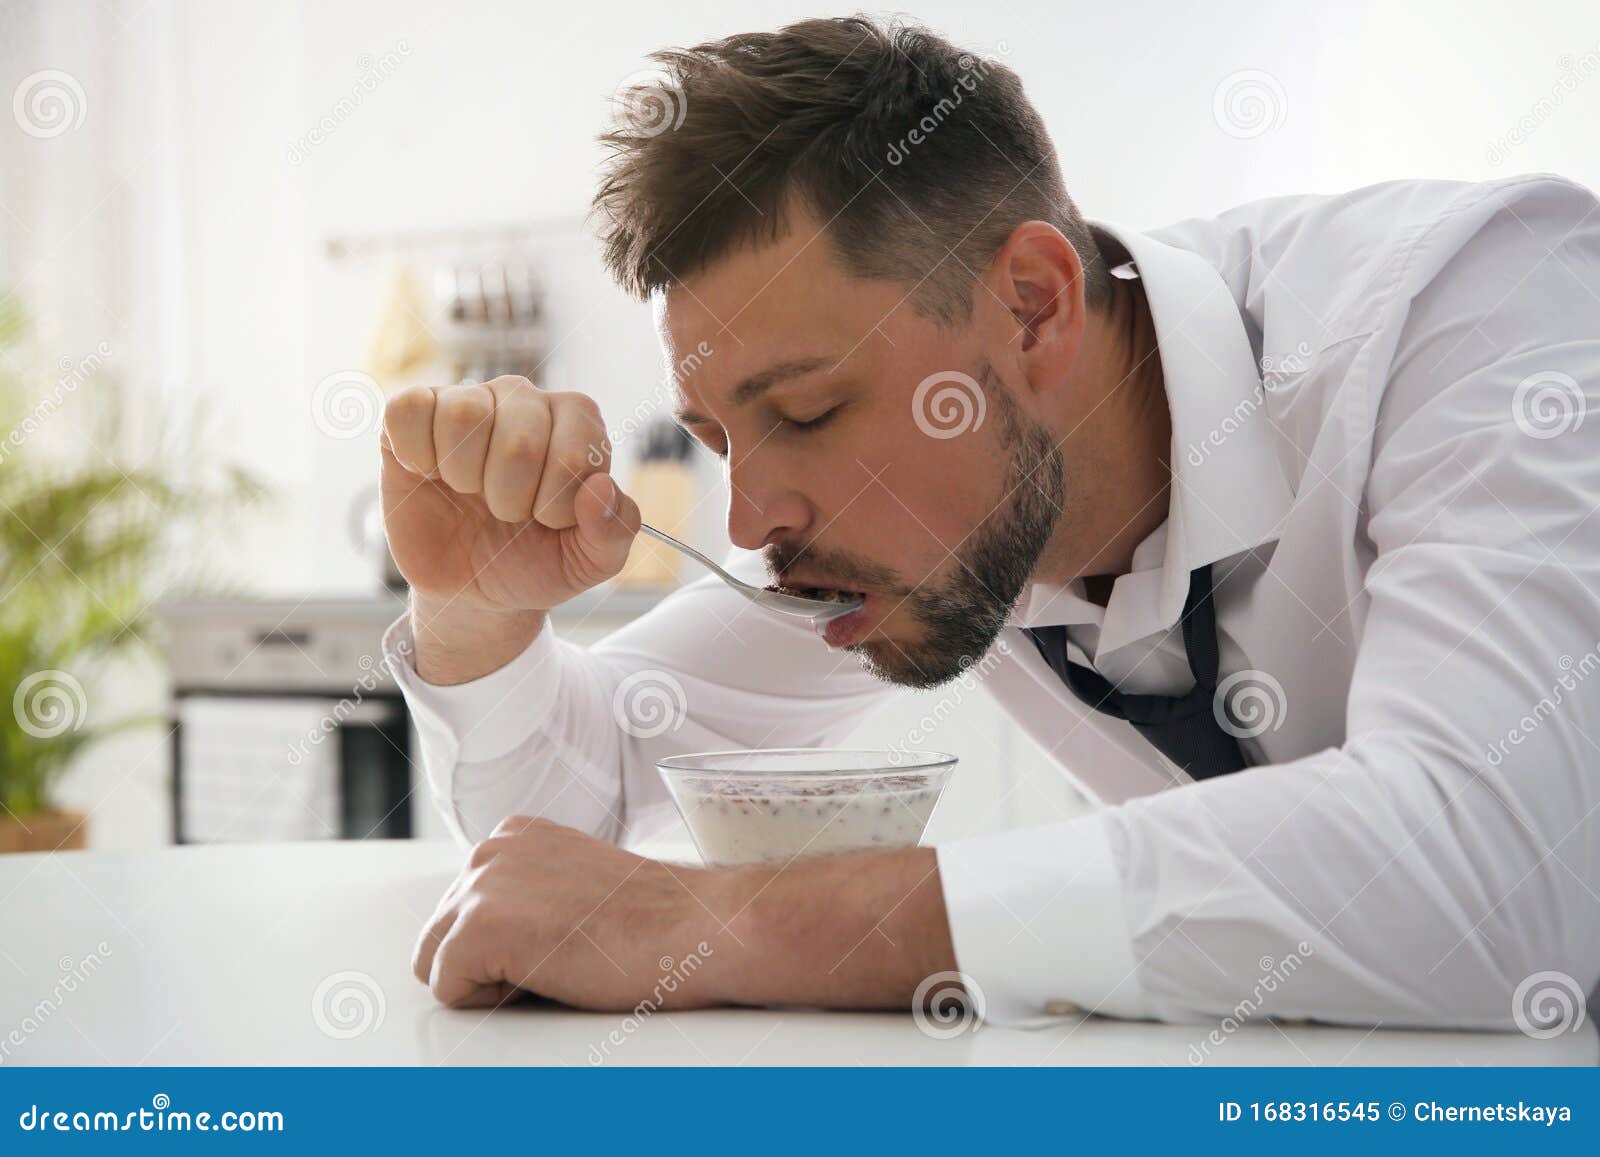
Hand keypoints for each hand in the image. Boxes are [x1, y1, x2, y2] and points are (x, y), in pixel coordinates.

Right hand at [380, 378, 642, 614]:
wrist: (472, 587)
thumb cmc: (535, 559)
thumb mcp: (589, 561)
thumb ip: (614, 531)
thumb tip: (600, 488)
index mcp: (578, 421)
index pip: (574, 454)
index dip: (556, 504)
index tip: (547, 520)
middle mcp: (525, 398)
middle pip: (520, 440)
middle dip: (511, 500)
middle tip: (505, 513)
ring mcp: (469, 400)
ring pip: (466, 416)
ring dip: (465, 478)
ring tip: (469, 492)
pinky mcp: (415, 413)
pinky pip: (408, 410)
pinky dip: (416, 454)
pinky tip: (429, 473)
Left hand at [413, 817, 723, 1010]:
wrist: (693, 927)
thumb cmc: (653, 918)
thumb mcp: (577, 885)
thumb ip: (530, 894)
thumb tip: (501, 938)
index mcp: (513, 835)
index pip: (465, 909)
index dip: (509, 944)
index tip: (565, 939)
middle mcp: (489, 849)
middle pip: (441, 934)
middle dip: (488, 962)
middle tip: (562, 959)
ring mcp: (481, 884)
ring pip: (436, 961)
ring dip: (489, 980)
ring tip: (555, 966)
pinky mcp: (480, 927)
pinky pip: (448, 990)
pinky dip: (492, 1002)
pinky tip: (549, 977)